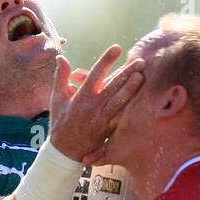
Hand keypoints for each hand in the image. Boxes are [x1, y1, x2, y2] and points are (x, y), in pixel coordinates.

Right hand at [49, 44, 143, 163]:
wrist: (65, 152)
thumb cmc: (60, 122)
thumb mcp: (56, 99)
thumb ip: (61, 77)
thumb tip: (61, 57)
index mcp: (81, 97)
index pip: (96, 74)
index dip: (106, 60)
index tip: (116, 47)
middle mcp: (94, 108)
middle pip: (113, 86)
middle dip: (127, 72)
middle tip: (140, 61)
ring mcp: (103, 119)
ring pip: (120, 101)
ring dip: (132, 88)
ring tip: (142, 75)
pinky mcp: (109, 129)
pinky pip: (122, 117)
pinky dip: (130, 107)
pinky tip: (140, 98)